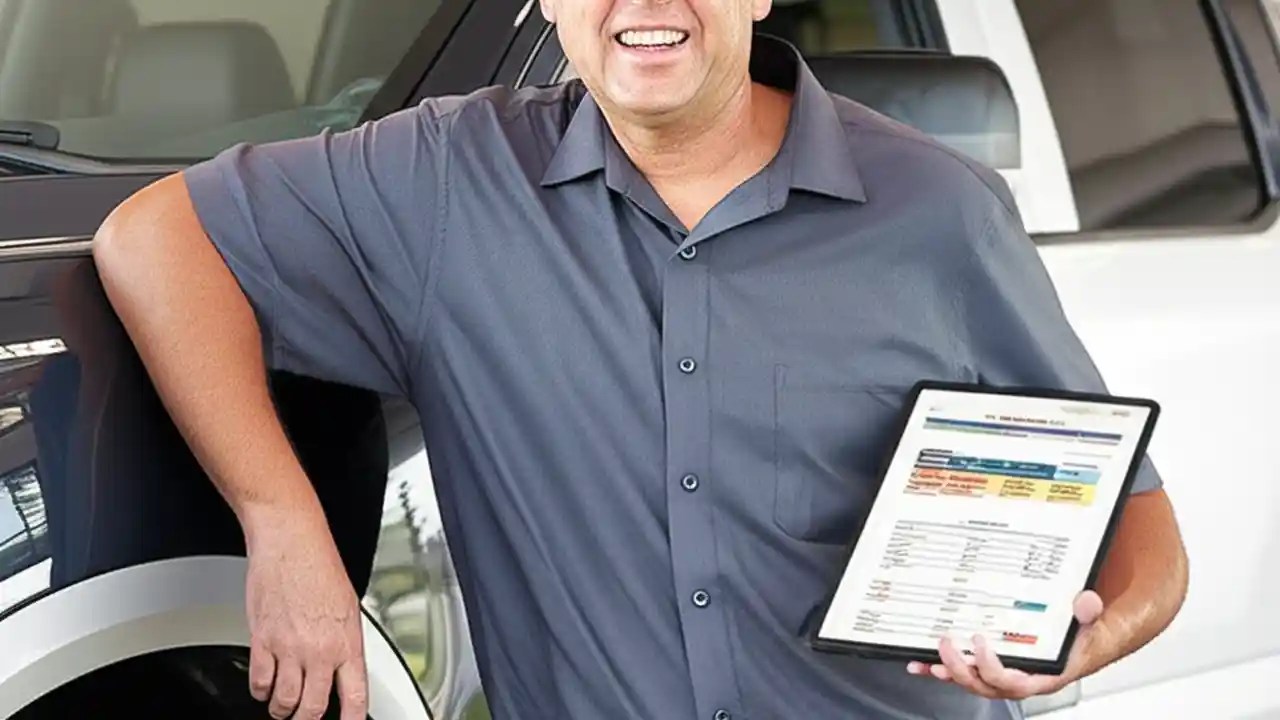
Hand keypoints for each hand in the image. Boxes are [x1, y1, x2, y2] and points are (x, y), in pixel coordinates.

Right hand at [244, 517, 367, 719]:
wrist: (291, 542)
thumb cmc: (320, 566)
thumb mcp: (348, 607)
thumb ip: (344, 643)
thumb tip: (343, 669)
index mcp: (348, 642)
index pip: (355, 697)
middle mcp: (321, 650)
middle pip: (313, 708)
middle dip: (307, 719)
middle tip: (305, 717)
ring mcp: (290, 647)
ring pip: (284, 701)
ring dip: (282, 709)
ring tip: (282, 707)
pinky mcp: (263, 640)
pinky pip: (259, 682)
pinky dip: (260, 691)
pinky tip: (264, 687)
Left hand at [906, 590, 1107, 700]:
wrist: (1080, 645)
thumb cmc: (1079, 639)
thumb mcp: (1088, 623)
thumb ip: (1087, 612)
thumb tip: (1085, 602)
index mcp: (1042, 675)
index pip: (1012, 681)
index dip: (992, 668)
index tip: (980, 644)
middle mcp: (1018, 681)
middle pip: (984, 685)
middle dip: (961, 669)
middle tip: (948, 644)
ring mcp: (1002, 677)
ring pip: (971, 682)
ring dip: (948, 672)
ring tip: (929, 660)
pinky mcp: (989, 669)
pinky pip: (964, 674)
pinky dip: (943, 670)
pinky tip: (924, 664)